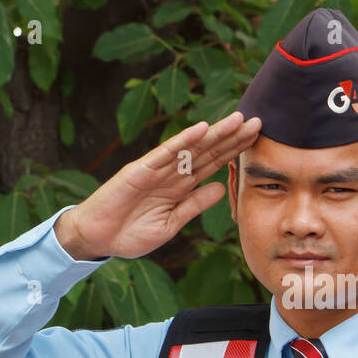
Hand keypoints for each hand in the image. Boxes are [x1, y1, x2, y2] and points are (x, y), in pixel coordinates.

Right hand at [54, 110, 260, 260]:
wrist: (98, 238)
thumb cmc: (131, 232)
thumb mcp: (171, 223)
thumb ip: (195, 204)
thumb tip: (221, 188)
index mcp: (181, 186)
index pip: (213, 163)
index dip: (235, 150)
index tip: (257, 139)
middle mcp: (172, 173)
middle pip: (208, 151)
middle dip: (233, 136)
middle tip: (258, 121)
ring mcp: (157, 169)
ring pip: (191, 147)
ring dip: (215, 133)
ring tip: (237, 119)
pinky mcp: (140, 170)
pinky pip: (165, 154)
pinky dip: (183, 141)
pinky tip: (201, 129)